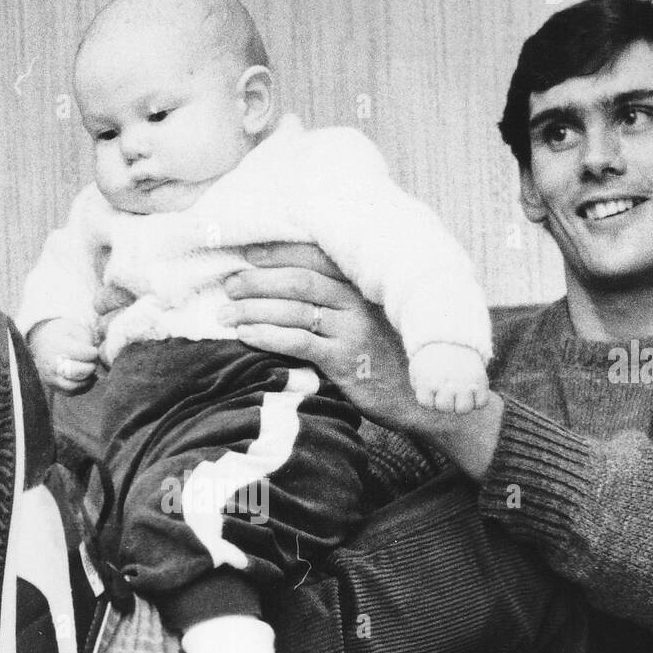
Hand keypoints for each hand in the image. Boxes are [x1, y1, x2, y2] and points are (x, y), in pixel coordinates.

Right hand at [29, 318, 99, 394]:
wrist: (41, 342)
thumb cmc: (63, 335)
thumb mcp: (74, 328)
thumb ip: (86, 339)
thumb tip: (95, 356)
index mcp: (57, 346)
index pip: (81, 354)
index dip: (92, 353)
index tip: (93, 351)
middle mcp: (51, 364)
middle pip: (77, 372)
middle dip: (90, 367)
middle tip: (92, 363)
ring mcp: (50, 377)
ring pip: (73, 386)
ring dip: (87, 380)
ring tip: (89, 372)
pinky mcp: (52, 386)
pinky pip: (70, 392)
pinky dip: (81, 387)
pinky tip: (85, 378)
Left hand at [221, 242, 502, 480]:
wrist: (427, 399)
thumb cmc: (393, 361)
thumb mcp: (375, 323)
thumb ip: (345, 305)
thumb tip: (296, 295)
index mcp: (363, 286)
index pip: (316, 257)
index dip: (279, 252)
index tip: (248, 253)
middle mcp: (358, 301)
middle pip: (298, 280)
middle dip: (257, 280)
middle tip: (228, 285)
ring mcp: (353, 330)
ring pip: (294, 308)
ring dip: (253, 308)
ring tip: (225, 313)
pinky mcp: (346, 360)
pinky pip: (299, 342)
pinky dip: (268, 335)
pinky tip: (246, 335)